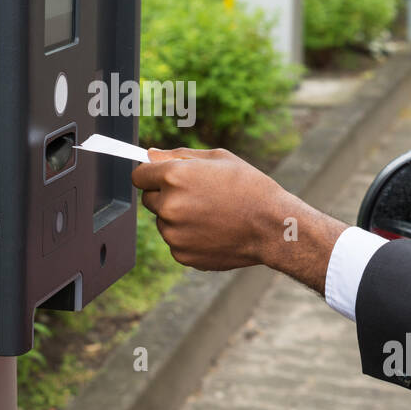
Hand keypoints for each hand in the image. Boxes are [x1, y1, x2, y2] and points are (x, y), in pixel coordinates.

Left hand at [131, 147, 346, 292]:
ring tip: (211, 214)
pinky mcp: (181, 254)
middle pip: (149, 199)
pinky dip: (188, 237)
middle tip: (198, 196)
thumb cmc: (249, 187)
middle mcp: (168, 206)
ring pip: (163, 222)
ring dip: (177, 218)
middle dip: (165, 196)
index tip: (160, 178)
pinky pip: (175, 241)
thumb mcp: (218, 159)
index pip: (138, 175)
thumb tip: (148, 155)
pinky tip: (213, 231)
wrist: (272, 226)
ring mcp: (173, 233)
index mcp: (174, 176)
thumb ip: (178, 155)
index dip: (150, 175)